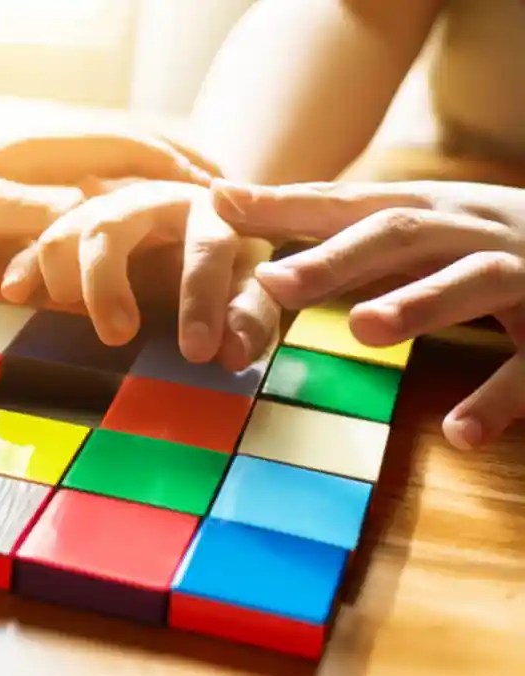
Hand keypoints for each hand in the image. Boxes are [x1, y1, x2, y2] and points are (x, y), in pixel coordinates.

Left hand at [0, 129, 218, 243]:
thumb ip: (31, 208)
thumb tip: (91, 214)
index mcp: (56, 146)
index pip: (135, 149)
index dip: (184, 169)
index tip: (225, 190)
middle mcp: (62, 144)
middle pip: (142, 149)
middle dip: (189, 167)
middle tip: (237, 192)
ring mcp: (52, 156)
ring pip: (124, 160)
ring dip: (165, 175)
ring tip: (209, 202)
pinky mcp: (38, 174)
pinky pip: (101, 178)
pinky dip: (133, 188)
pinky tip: (148, 213)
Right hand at [0, 180, 279, 370]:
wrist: (198, 220)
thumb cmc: (228, 260)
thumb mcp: (249, 283)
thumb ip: (249, 316)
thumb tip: (233, 356)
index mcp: (206, 210)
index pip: (205, 248)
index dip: (202, 301)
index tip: (198, 353)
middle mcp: (148, 201)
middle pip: (109, 227)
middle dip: (106, 284)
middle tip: (118, 337)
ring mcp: (103, 211)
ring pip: (65, 230)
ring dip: (62, 275)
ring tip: (72, 311)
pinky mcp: (73, 230)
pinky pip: (36, 243)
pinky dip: (23, 267)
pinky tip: (15, 292)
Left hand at [214, 179, 524, 449]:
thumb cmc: (493, 244)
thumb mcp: (421, 226)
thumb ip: (332, 224)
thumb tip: (225, 201)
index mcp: (436, 209)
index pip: (351, 203)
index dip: (287, 206)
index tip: (218, 207)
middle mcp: (477, 232)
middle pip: (404, 233)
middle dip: (339, 257)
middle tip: (278, 284)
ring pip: (475, 283)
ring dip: (420, 304)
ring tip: (364, 329)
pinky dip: (501, 397)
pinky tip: (461, 435)